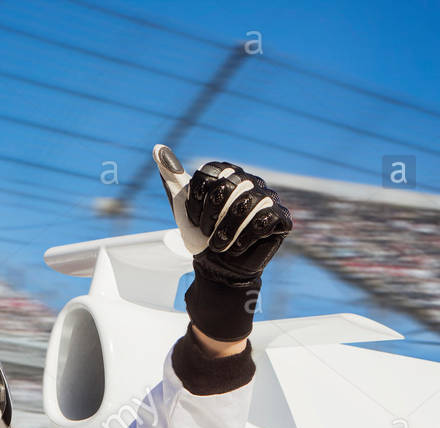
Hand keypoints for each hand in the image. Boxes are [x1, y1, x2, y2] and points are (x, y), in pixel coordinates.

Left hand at [154, 145, 292, 287]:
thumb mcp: (182, 208)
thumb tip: (158, 148)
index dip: (196, 203)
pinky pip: (263, 220)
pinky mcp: (281, 216)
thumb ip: (172, 177)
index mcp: (226, 172)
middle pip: (226, 188)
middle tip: (207, 235)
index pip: (208, 176)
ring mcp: (267, 196)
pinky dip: (245, 238)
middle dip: (211, 218)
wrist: (219, 267)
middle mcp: (249, 179)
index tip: (194, 221)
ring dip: (226, 231)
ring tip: (219, 245)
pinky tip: (237, 248)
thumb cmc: (202, 235)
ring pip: (245, 205)